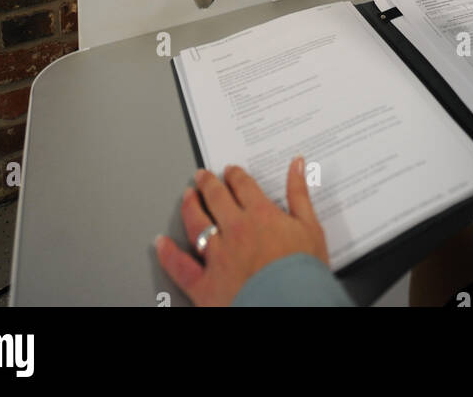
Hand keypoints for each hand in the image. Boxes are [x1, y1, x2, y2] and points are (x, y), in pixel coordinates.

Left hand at [155, 158, 328, 306]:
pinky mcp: (206, 284)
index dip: (235, 175)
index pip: (242, 185)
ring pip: (196, 223)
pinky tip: (160, 244)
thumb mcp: (311, 228)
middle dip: (208, 183)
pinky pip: (181, 267)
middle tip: (203, 176)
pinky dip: (168, 254)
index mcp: (260, 214)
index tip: (230, 171)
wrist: (293, 306)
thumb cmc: (304, 273)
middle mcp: (234, 230)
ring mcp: (217, 256)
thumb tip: (296, 165)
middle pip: (216, 197)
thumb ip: (300, 194)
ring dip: (190, 206)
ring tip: (187, 196)